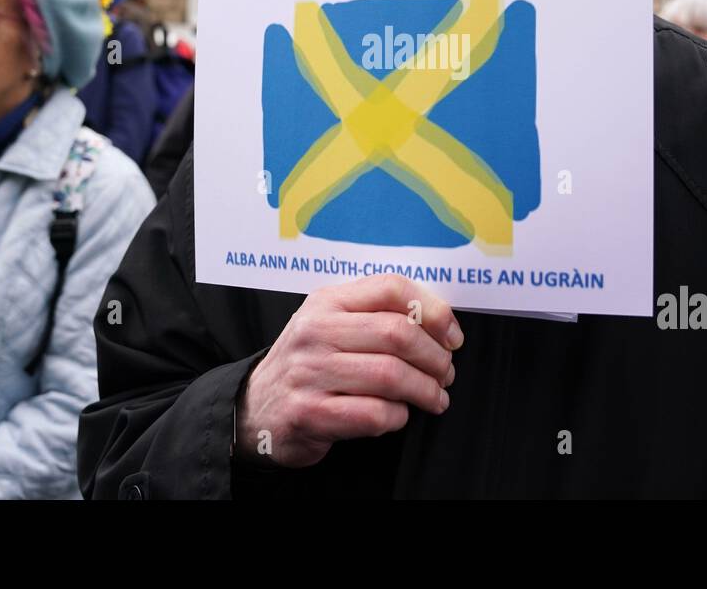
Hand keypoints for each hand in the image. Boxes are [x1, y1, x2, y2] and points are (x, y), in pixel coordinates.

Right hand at [235, 275, 462, 468]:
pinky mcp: (310, 413)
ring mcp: (310, 372)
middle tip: (446, 373)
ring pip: (391, 375)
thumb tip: (439, 322)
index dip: (433, 312)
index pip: (391, 288)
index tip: (452, 336)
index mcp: (327, 302)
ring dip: (425, 391)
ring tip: (434, 398)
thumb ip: (375, 314)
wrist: (255, 408)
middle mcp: (315, 331)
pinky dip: (397, 417)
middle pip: (397, 334)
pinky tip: (398, 416)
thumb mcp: (331, 324)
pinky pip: (374, 414)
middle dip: (435, 357)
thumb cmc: (309, 364)